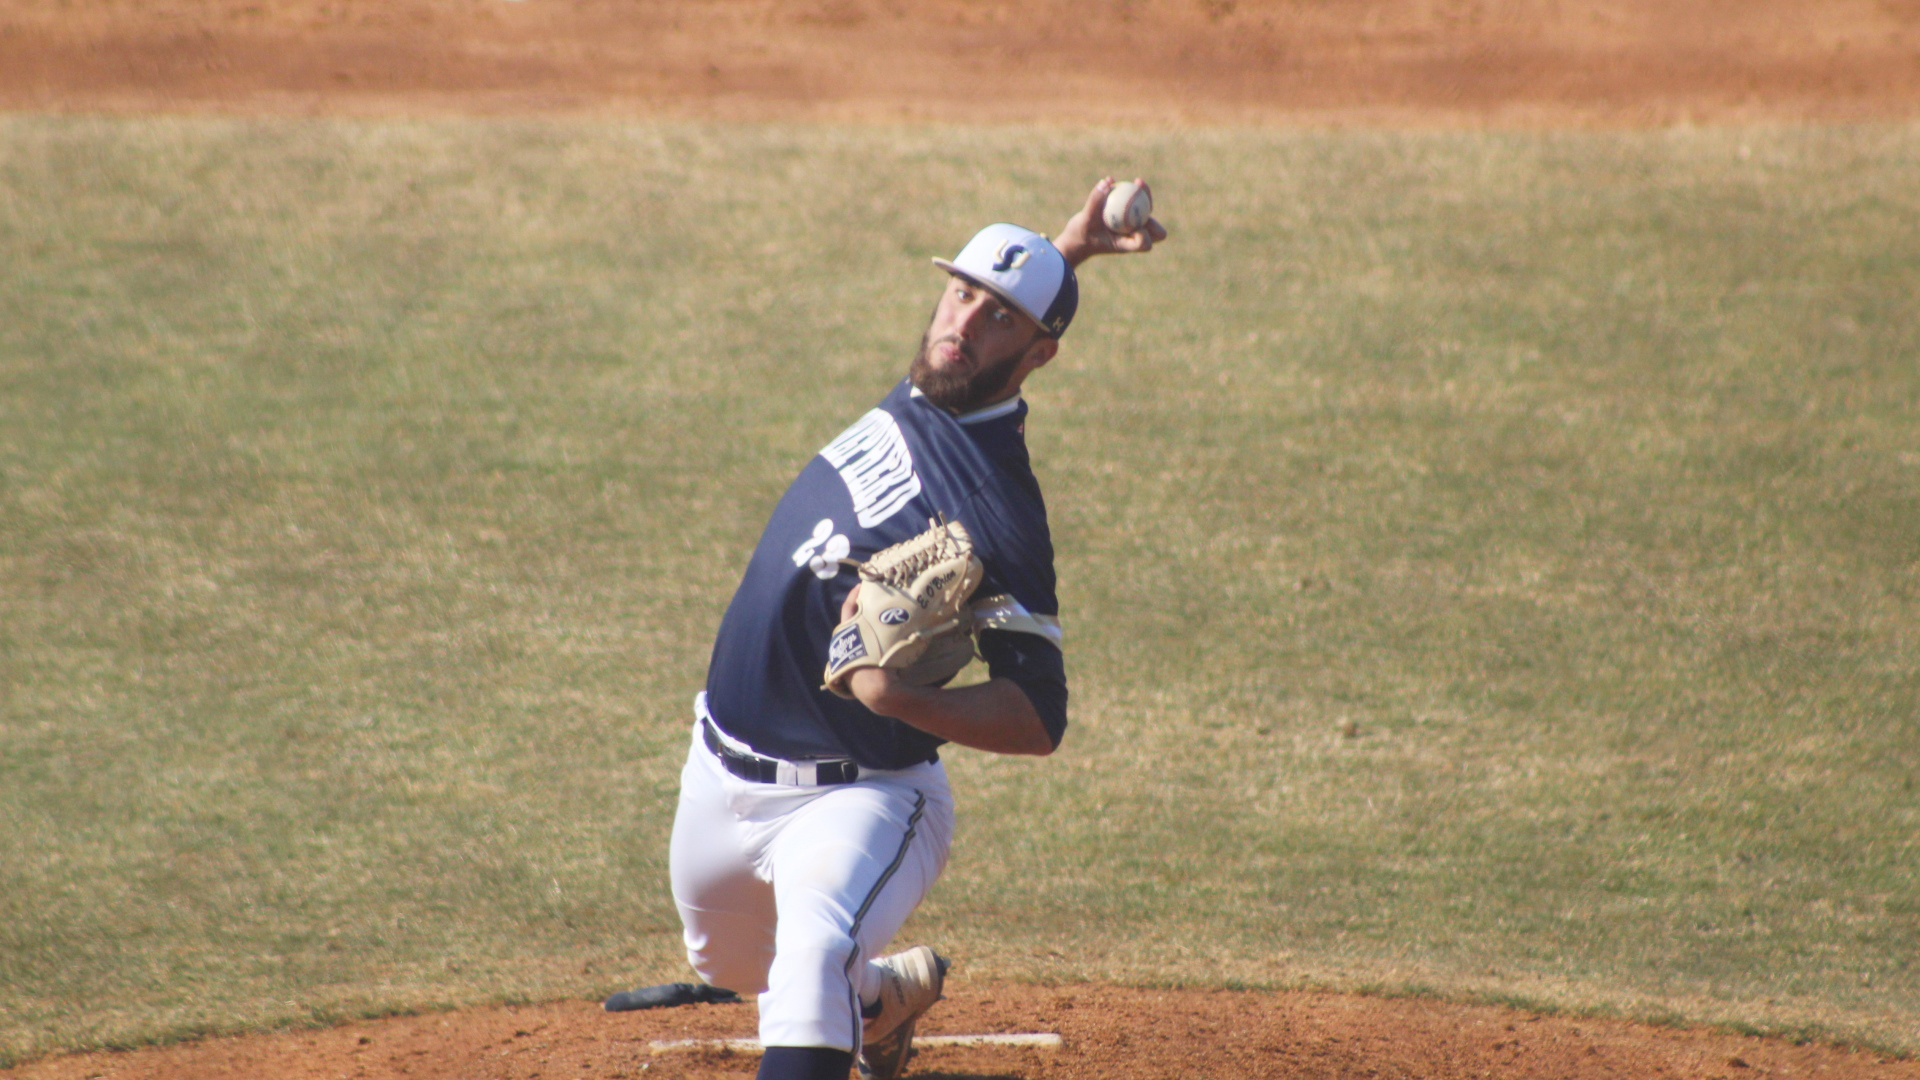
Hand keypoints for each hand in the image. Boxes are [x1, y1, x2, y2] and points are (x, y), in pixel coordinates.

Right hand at [1053, 176, 1167, 267]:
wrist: (1074, 239)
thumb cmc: (1079, 236)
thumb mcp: (1085, 221)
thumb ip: (1095, 203)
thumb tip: (1106, 183)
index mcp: (1125, 244)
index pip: (1144, 243)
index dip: (1144, 235)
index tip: (1132, 225)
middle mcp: (1131, 235)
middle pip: (1154, 228)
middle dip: (1152, 212)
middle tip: (1141, 194)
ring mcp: (1130, 226)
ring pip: (1146, 211)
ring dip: (1144, 196)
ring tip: (1137, 181)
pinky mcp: (1124, 216)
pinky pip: (1132, 202)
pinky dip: (1129, 192)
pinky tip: (1116, 180)